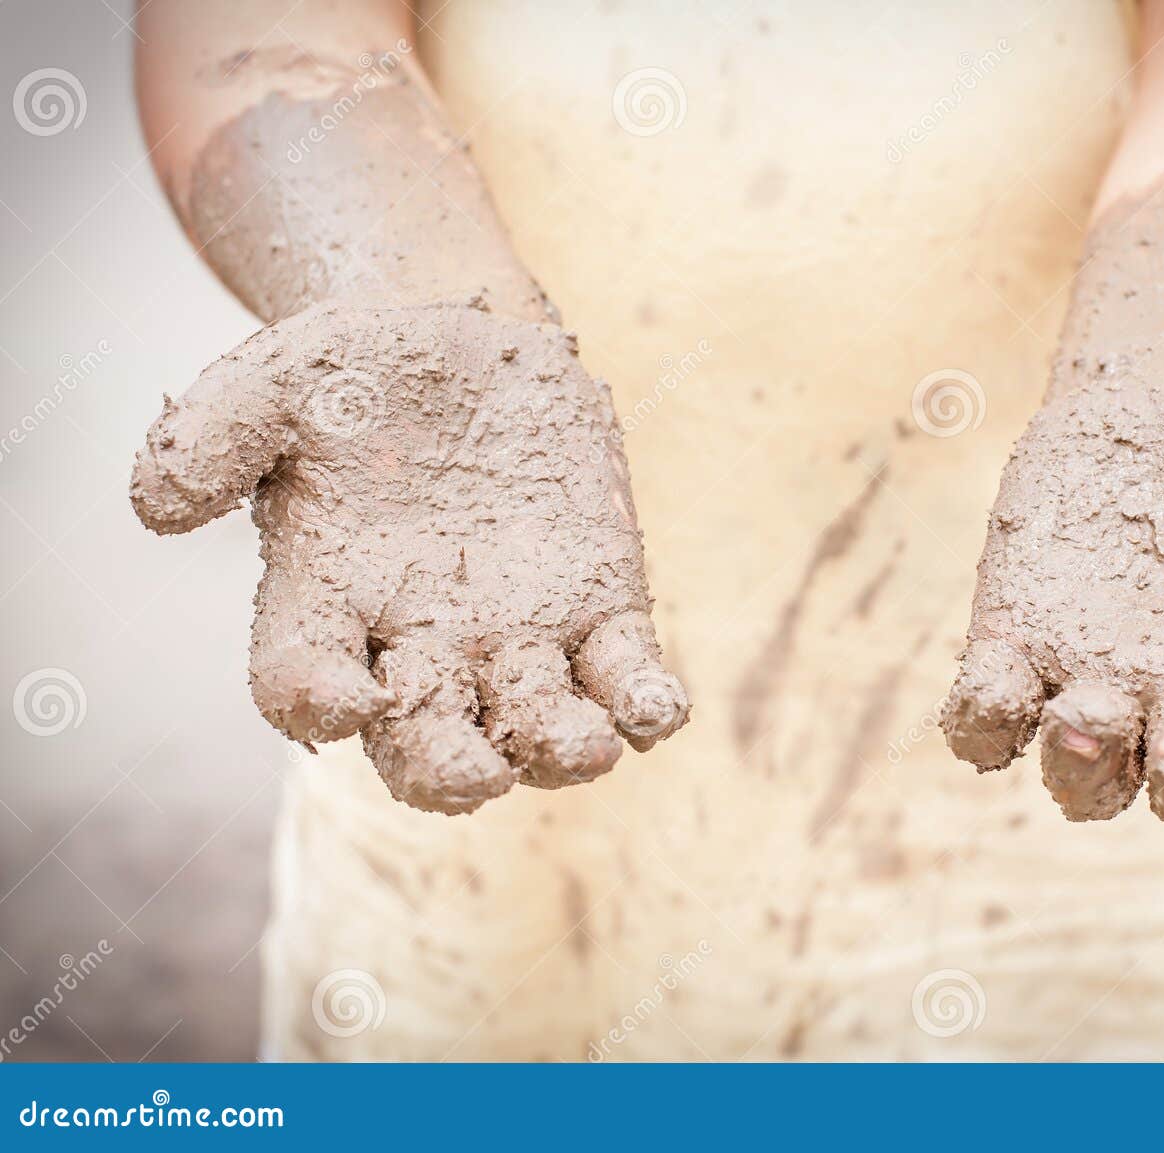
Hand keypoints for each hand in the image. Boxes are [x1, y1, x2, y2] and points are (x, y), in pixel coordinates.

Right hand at [131, 303, 687, 813]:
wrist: (469, 342)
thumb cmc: (358, 373)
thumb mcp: (275, 379)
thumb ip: (213, 434)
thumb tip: (156, 508)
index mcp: (328, 605)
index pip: (303, 682)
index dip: (316, 701)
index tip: (344, 699)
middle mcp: (421, 644)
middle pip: (426, 743)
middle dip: (451, 768)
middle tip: (477, 772)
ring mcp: (518, 637)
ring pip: (536, 727)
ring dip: (559, 748)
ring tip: (584, 746)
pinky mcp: (600, 610)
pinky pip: (624, 678)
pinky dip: (644, 703)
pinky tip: (659, 707)